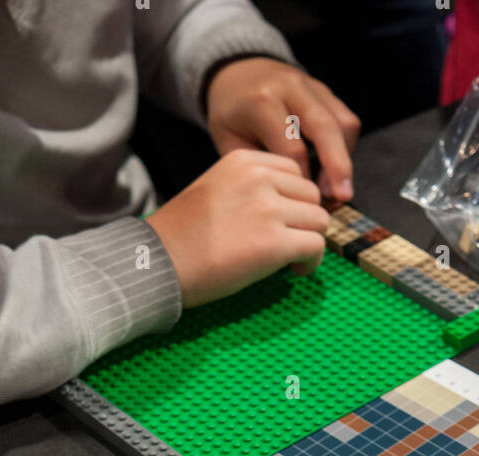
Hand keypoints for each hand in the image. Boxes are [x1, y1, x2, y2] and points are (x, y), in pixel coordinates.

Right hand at [148, 150, 328, 307]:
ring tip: (290, 260)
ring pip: (320, 221)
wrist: (158, 264)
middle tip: (288, 244)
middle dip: (304, 221)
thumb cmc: (182, 237)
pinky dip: (311, 262)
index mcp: (244, 162)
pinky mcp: (275, 243)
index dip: (294, 201)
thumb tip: (286, 207)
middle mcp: (259, 179)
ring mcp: (269, 210)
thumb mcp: (216, 190)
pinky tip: (294, 271)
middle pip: (312, 196)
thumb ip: (250, 189)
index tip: (282, 222)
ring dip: (310, 242)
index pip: (295, 173)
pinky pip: (317, 246)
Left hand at [206, 58, 359, 202]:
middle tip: (344, 197)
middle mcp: (291, 88)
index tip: (301, 202)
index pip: (292, 148)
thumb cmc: (232, 115)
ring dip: (345, 159)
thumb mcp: (230, 142)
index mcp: (261, 102)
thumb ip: (259, 167)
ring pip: (344, 123)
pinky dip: (345, 148)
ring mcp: (312, 87)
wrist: (238, 72)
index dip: (302, 179)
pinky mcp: (326, 92)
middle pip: (325, 128)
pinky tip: (334, 169)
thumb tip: (290, 198)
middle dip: (338, 166)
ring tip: (337, 189)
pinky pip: (347, 120)